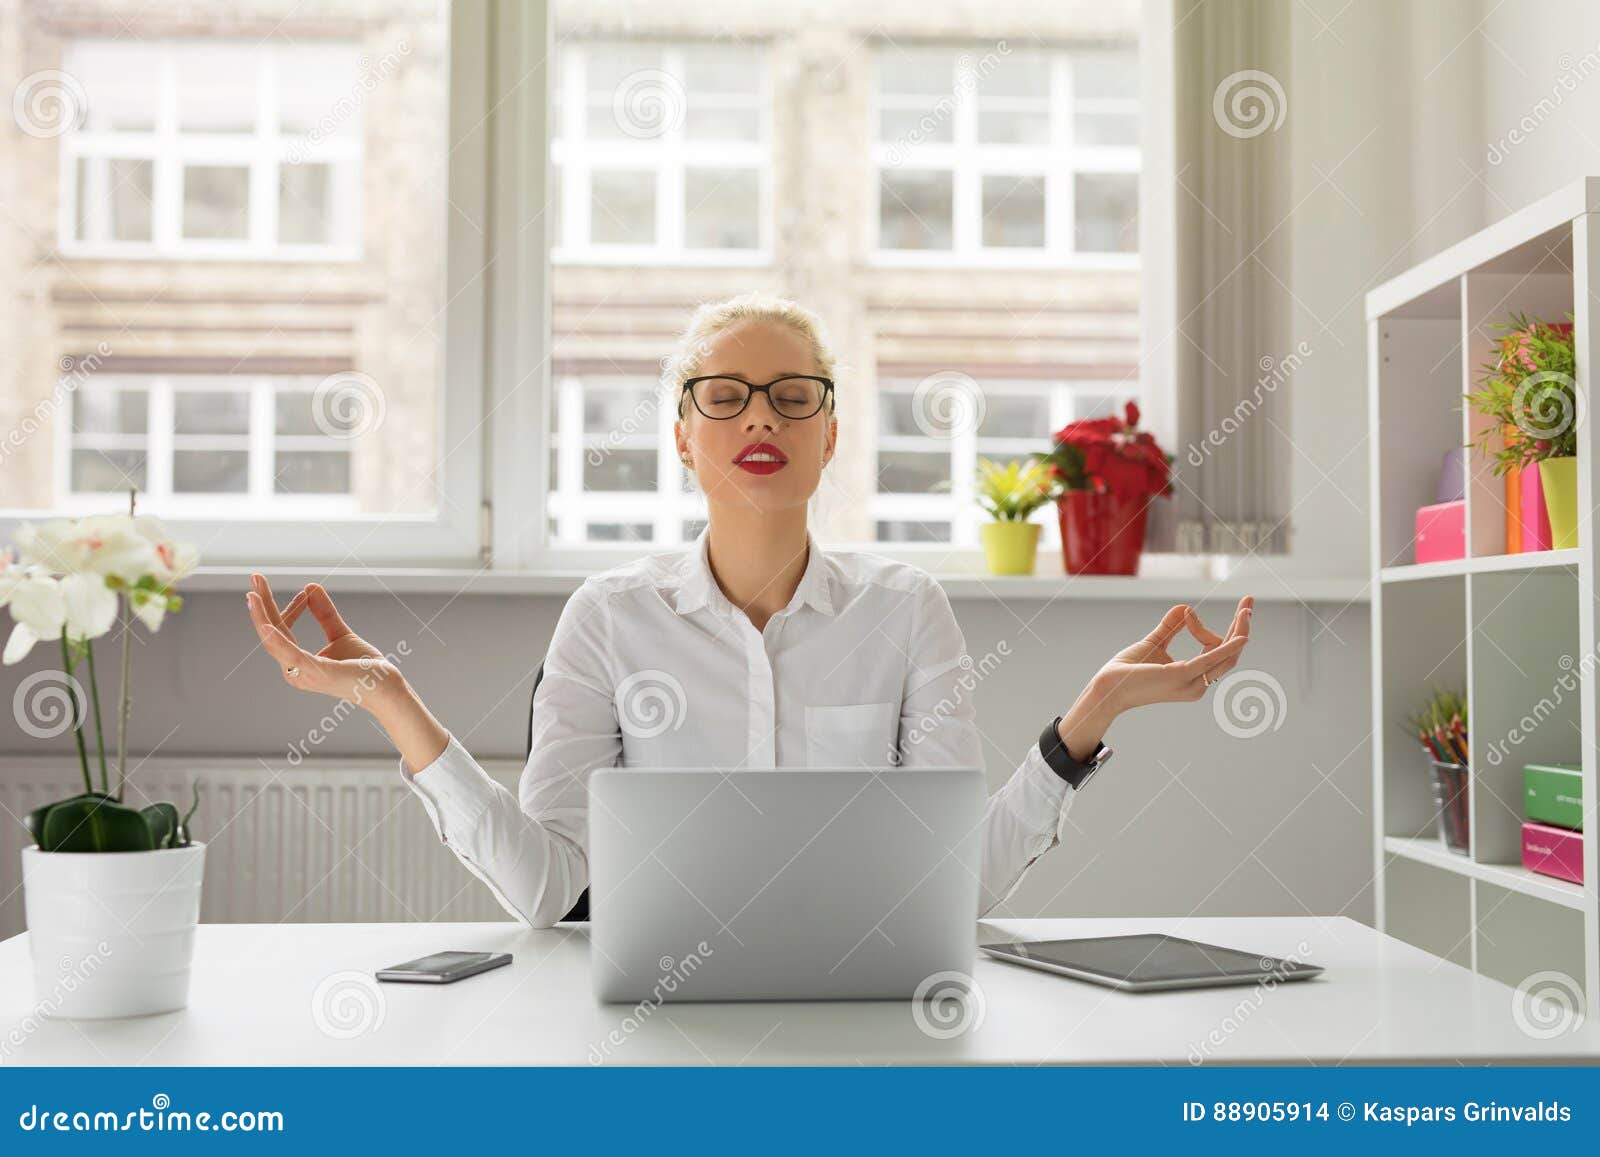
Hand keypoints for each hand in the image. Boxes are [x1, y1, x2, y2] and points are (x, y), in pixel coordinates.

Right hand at [244, 574, 401, 709]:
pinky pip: (290, 654)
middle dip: (261, 605)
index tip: (305, 591)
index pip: (283, 630)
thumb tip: (309, 585)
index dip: (289, 607)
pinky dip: (276, 640)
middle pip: (271, 633)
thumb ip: (324, 613)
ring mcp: (303, 674)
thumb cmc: (363, 667)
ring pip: (274, 642)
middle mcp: (294, 671)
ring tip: (252, 595)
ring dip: (261, 617)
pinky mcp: (316, 673)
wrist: (385, 687)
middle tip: (255, 577)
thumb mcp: (340, 633)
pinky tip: (266, 625)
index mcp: (298, 663)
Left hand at [1089, 597, 1253, 716]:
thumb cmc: (1128, 671)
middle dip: (1242, 627)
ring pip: (1227, 655)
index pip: (1217, 653)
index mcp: (1193, 678)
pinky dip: (1226, 647)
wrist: (1108, 687)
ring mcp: (1190, 683)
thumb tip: (1185, 607)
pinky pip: (1210, 659)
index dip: (1209, 629)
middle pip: (1230, 654)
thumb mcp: (1154, 643)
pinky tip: (1241, 636)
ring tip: (1246, 608)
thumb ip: (1171, 627)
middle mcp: (1197, 685)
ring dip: (1239, 630)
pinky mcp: (1180, 675)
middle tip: (1249, 602)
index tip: (1188, 613)